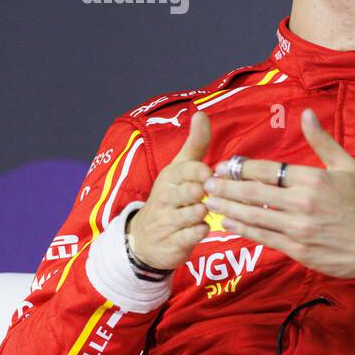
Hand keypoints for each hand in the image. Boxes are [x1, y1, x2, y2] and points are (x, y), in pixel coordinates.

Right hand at [130, 111, 213, 269]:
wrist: (144, 238)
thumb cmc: (171, 197)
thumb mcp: (180, 169)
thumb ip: (195, 144)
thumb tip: (201, 113)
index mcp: (171, 177)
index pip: (184, 169)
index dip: (198, 171)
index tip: (210, 172)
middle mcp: (167, 197)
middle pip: (186, 191)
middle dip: (198, 191)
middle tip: (208, 191)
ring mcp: (169, 221)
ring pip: (189, 214)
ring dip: (200, 212)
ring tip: (206, 209)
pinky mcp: (173, 242)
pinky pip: (187, 236)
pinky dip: (197, 232)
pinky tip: (205, 228)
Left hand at [202, 109, 354, 279]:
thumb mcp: (348, 166)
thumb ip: (322, 142)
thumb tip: (306, 114)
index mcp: (313, 179)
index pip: (267, 170)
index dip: (241, 167)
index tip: (223, 165)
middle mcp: (303, 203)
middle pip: (253, 192)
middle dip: (225, 187)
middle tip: (206, 183)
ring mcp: (299, 228)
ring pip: (254, 216)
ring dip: (228, 208)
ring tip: (209, 201)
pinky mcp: (298, 250)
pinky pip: (263, 238)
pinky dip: (243, 229)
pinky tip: (228, 223)